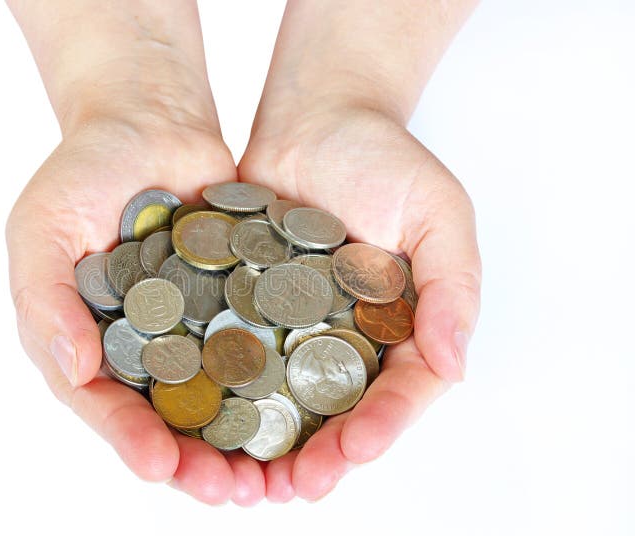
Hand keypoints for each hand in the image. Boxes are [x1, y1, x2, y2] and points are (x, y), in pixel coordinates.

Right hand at [7, 115, 271, 504]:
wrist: (152, 120)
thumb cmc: (83, 170)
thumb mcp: (42, 227)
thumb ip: (45, 299)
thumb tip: (73, 371)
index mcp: (90, 341)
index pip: (105, 405)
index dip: (129, 440)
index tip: (161, 467)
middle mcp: (147, 347)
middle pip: (171, 419)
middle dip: (199, 462)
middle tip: (233, 493)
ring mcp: (197, 328)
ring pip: (225, 399)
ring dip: (250, 441)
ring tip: (279, 479)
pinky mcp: (244, 302)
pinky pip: (266, 346)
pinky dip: (287, 380)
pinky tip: (314, 410)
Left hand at [239, 106, 481, 500]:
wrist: (313, 117)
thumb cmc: (385, 158)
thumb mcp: (439, 212)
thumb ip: (454, 286)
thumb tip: (455, 365)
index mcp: (400, 328)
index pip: (398, 390)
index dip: (381, 425)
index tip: (357, 450)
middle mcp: (344, 338)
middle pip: (335, 411)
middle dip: (319, 454)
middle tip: (294, 488)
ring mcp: (291, 327)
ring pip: (280, 398)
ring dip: (263, 442)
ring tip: (244, 479)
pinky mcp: (243, 307)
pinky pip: (230, 353)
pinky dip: (218, 388)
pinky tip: (198, 418)